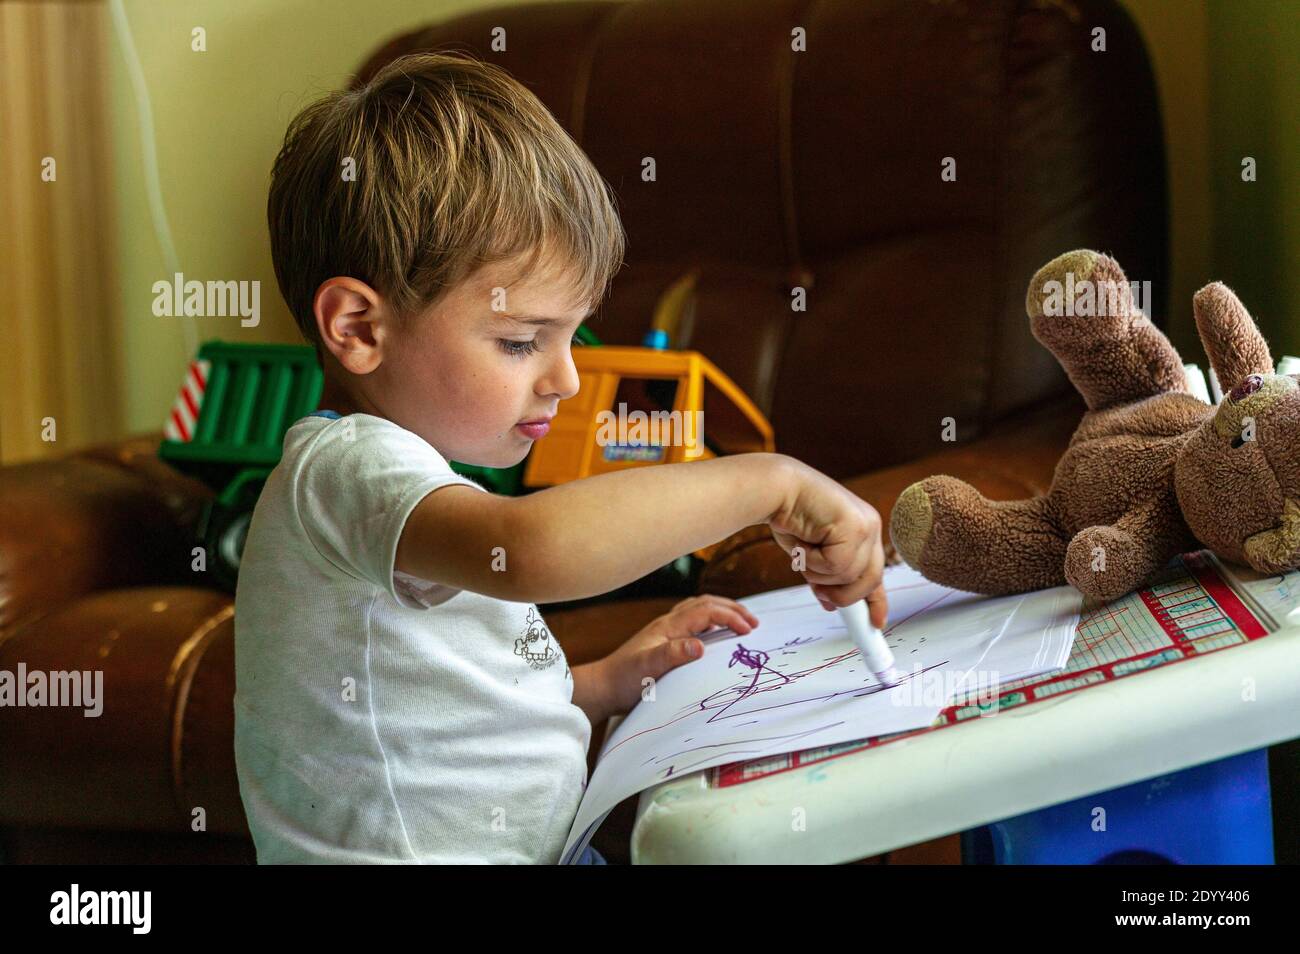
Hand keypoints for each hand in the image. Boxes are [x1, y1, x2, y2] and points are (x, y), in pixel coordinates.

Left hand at [597, 595, 758, 716]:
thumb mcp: (648, 669)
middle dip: (732, 608)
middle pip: (705, 603)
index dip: (730, 616)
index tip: (749, 630)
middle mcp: (668, 624)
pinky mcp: (664, 642)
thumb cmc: (624, 680)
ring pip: (699, 610)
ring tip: (740, 622)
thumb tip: (700, 646)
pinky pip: (693, 622)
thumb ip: (672, 655)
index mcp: (668, 626)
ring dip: (722, 611)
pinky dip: (710, 621)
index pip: (706, 611)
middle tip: (754, 621)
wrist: (603, 686)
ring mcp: (665, 631)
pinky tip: (714, 634)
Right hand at [769, 459, 888, 627]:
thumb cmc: (789, 514)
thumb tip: (832, 604)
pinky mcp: (856, 527)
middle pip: (869, 582)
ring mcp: (866, 526)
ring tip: (804, 550)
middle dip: (840, 595)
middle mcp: (870, 527)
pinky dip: (813, 562)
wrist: (776, 488)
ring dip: (818, 573)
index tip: (876, 623)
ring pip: (849, 578)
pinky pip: (836, 567)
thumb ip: (827, 576)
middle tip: (818, 593)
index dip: (876, 601)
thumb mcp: (813, 554)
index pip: (876, 573)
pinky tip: (805, 541)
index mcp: (864, 531)